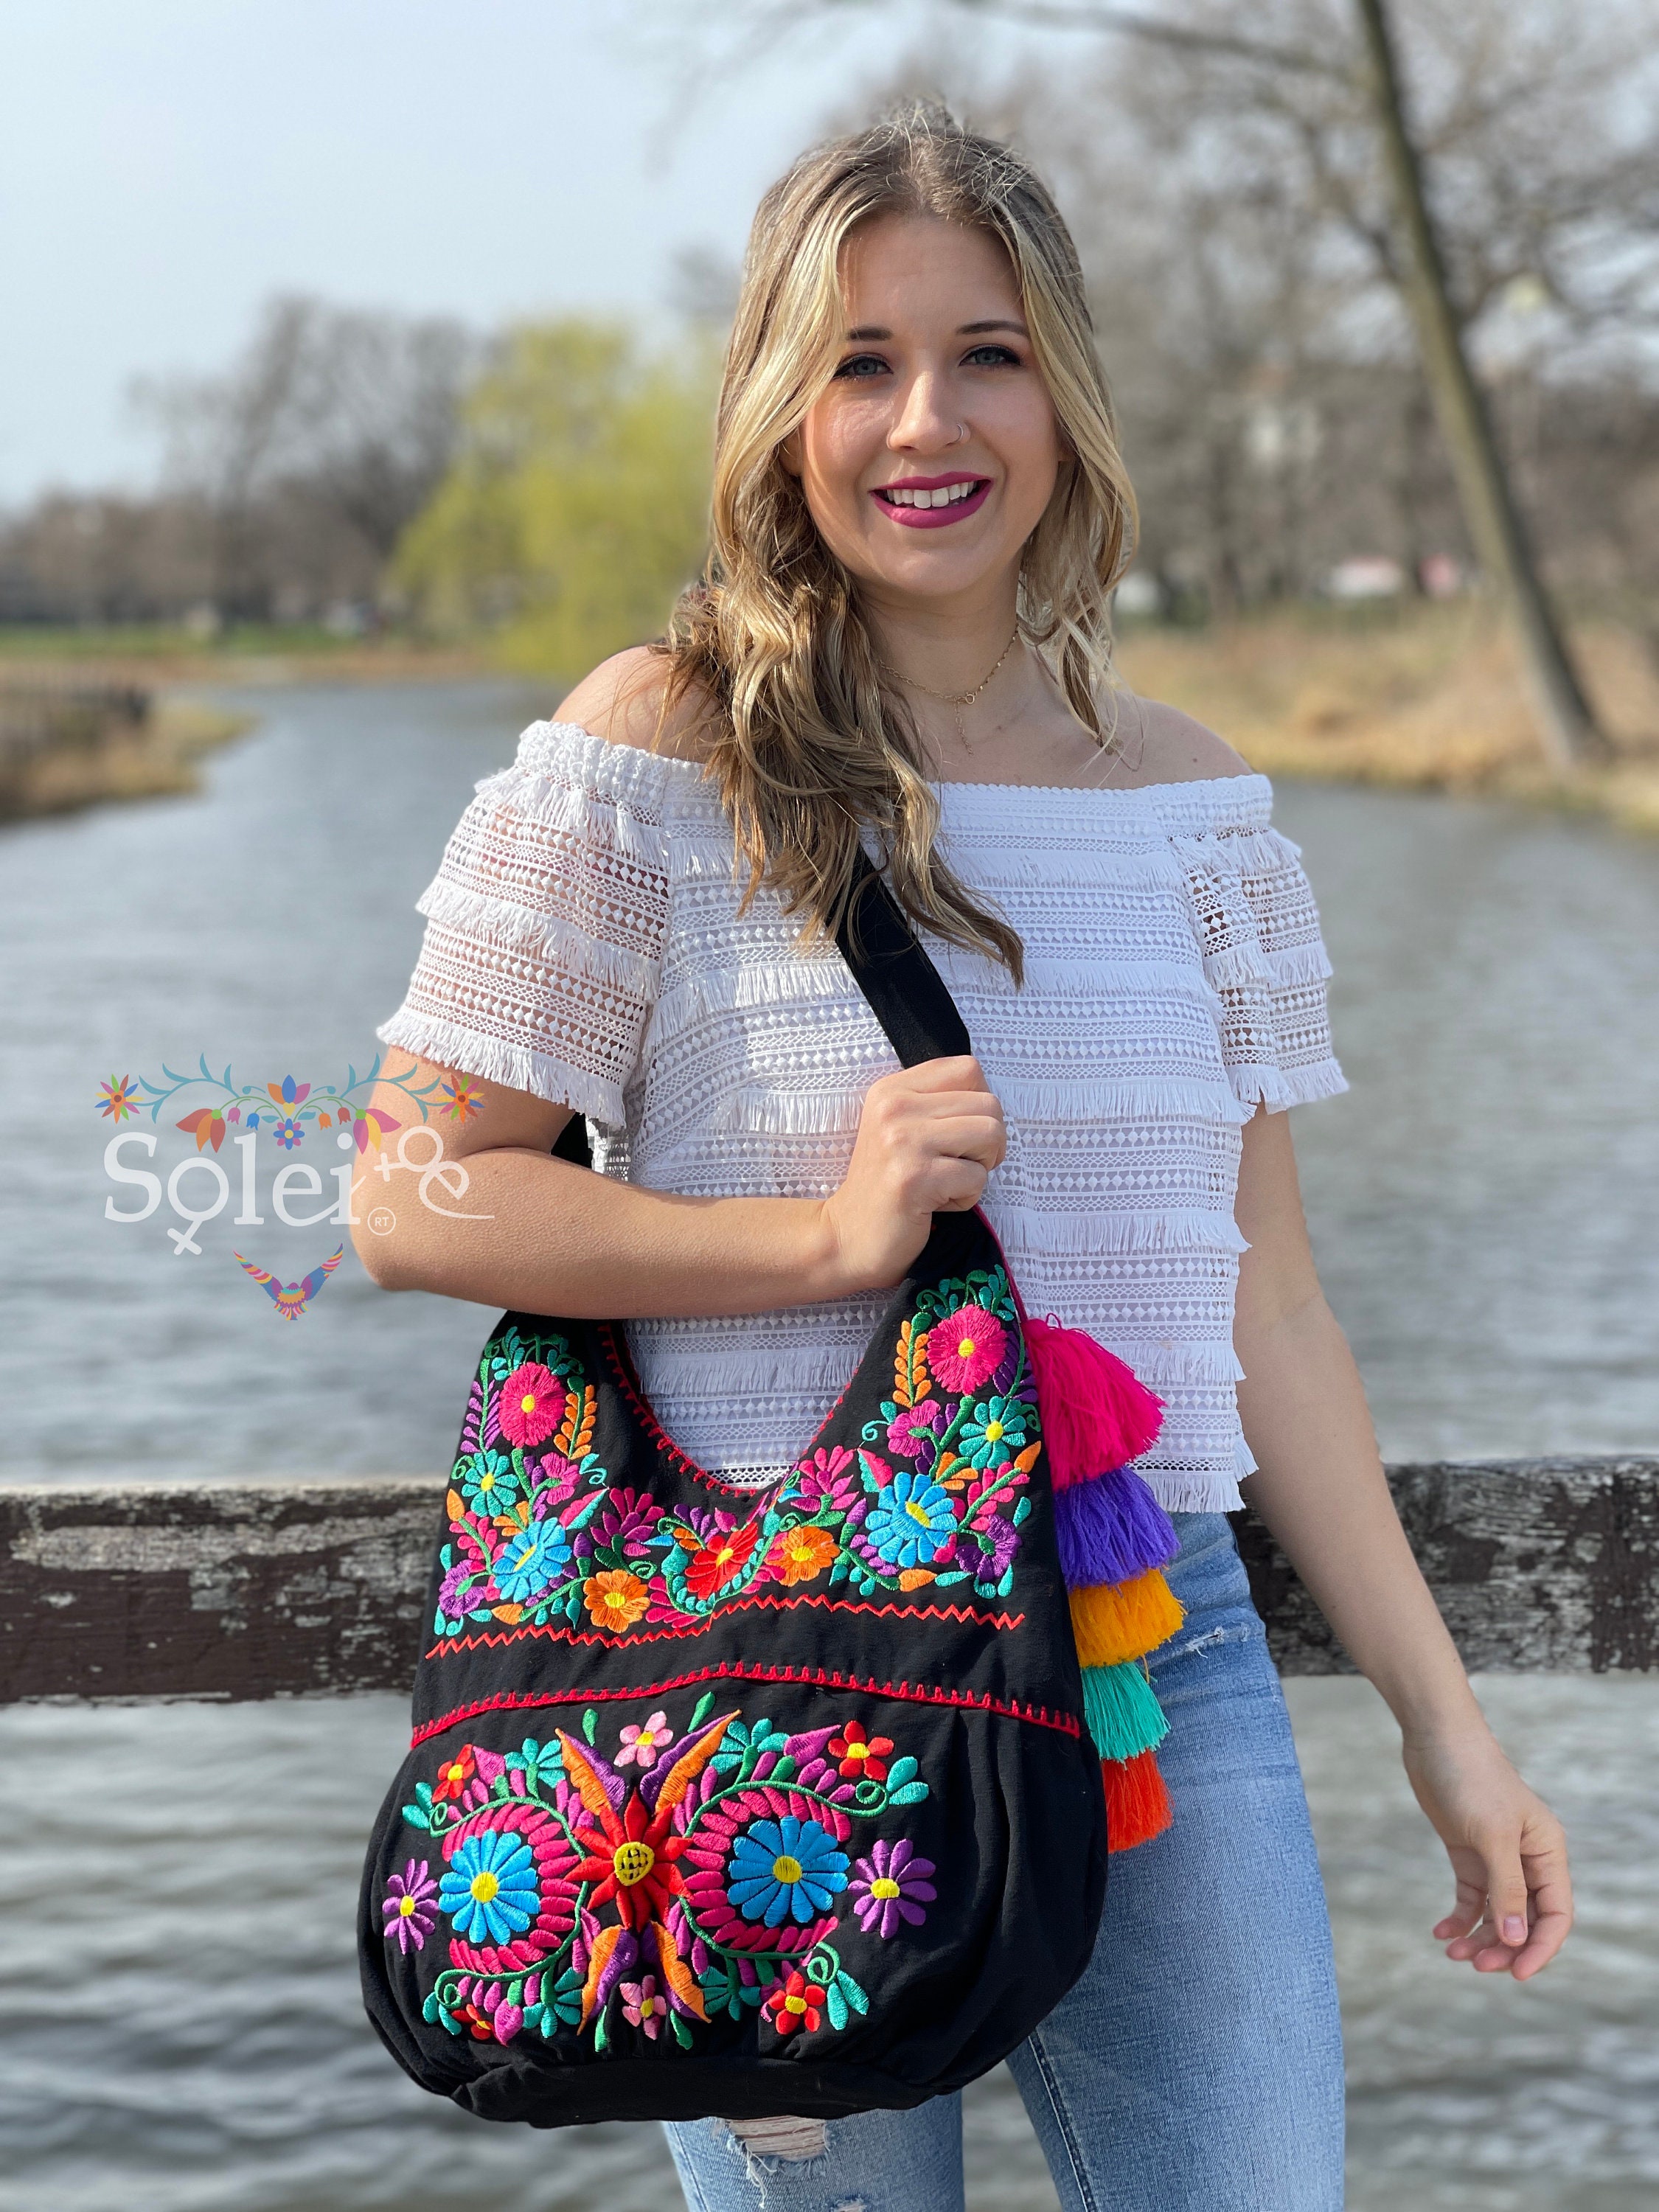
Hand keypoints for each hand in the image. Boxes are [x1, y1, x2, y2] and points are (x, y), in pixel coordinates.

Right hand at [819, 1056, 1005, 1293]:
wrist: (845, 1237)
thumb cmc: (886, 1185)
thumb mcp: (902, 1129)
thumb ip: (937, 1104)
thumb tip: (992, 1102)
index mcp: (892, 1089)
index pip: (969, 1069)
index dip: (981, 1104)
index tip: (961, 1134)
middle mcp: (894, 1106)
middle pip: (989, 1104)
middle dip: (989, 1142)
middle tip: (957, 1166)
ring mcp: (903, 1141)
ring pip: (991, 1135)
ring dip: (981, 1168)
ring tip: (948, 1182)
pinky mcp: (913, 1178)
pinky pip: (977, 1178)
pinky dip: (966, 1198)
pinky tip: (935, 1205)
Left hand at [1402, 1725, 1572, 1980]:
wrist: (1435, 1738)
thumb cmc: (1471, 1777)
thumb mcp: (1492, 1836)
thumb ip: (1507, 1889)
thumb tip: (1517, 1940)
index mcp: (1547, 1852)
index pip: (1556, 1914)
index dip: (1540, 1948)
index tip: (1516, 1973)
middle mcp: (1527, 1859)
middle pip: (1526, 1919)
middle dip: (1505, 1946)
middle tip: (1476, 1964)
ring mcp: (1497, 1857)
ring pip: (1498, 1913)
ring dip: (1480, 1936)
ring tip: (1454, 1952)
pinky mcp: (1468, 1852)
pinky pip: (1471, 1897)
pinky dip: (1460, 1917)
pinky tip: (1441, 1932)